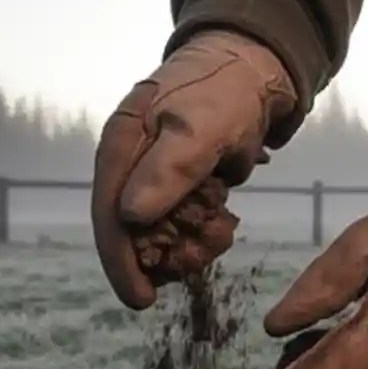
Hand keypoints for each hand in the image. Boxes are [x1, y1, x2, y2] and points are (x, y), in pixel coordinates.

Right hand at [91, 30, 297, 309]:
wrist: (258, 67)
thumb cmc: (225, 92)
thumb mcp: (200, 129)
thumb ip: (169, 170)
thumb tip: (130, 217)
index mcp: (120, 145)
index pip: (109, 214)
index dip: (120, 261)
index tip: (140, 301)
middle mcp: (130, 163)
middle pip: (131, 231)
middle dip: (160, 257)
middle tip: (189, 272)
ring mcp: (155, 174)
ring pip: (160, 232)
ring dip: (186, 245)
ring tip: (217, 234)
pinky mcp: (180, 183)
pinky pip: (183, 223)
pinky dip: (202, 232)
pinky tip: (222, 224)